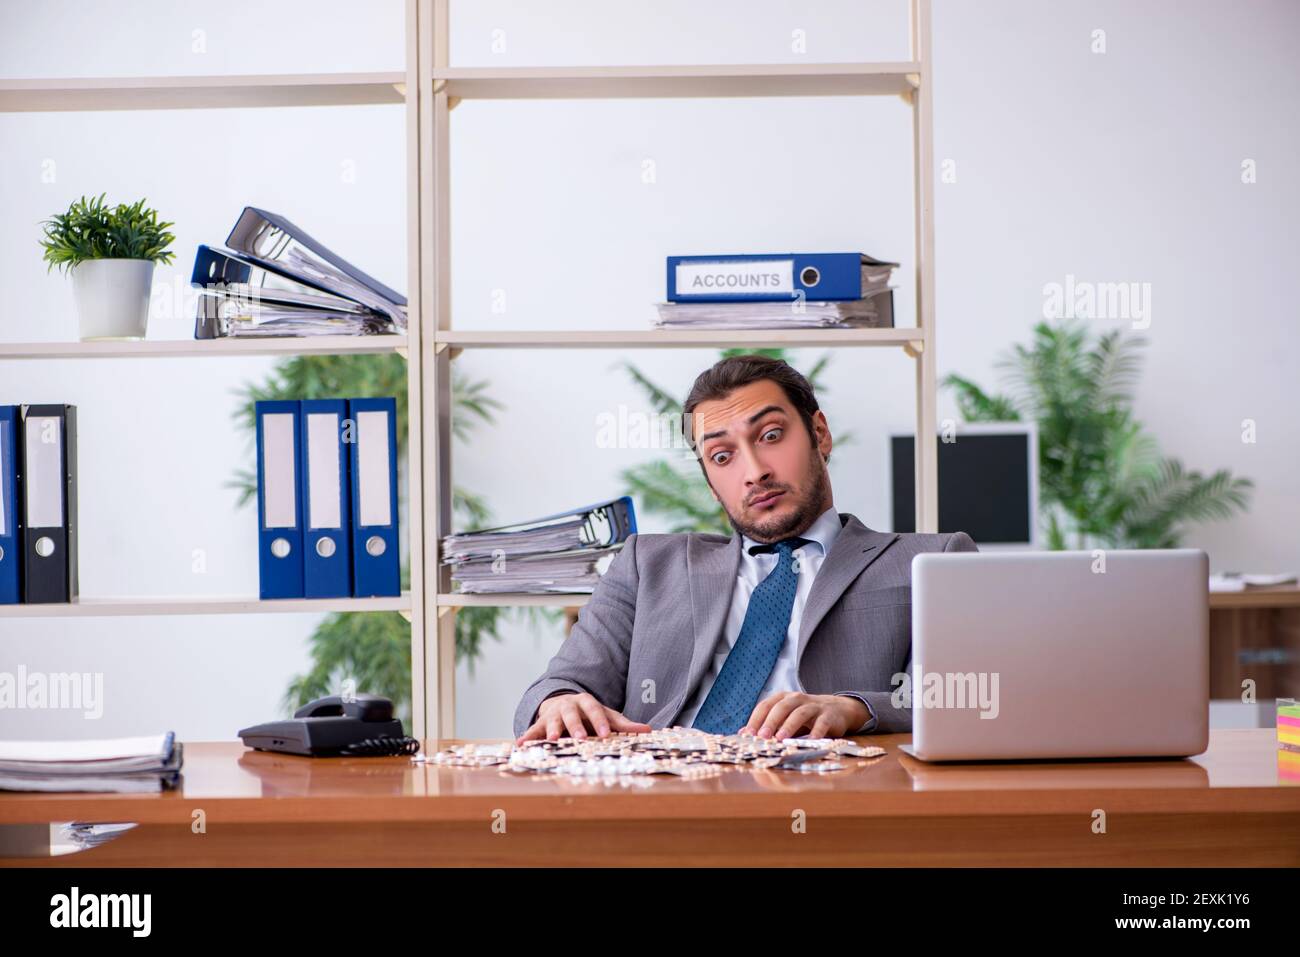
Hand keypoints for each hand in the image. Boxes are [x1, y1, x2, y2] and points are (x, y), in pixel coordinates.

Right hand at [515, 692, 651, 743]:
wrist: (563, 703)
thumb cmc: (589, 714)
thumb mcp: (606, 715)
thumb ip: (624, 724)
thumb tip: (648, 729)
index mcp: (587, 703)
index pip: (595, 711)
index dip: (600, 722)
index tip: (605, 735)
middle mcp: (569, 706)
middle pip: (573, 715)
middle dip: (576, 726)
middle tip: (580, 738)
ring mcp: (554, 714)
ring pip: (553, 720)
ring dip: (552, 729)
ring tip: (553, 739)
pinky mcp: (541, 723)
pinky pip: (533, 730)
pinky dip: (527, 737)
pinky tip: (520, 745)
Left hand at [740, 692, 868, 739]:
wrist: (837, 709)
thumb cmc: (805, 716)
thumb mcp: (785, 717)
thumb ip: (766, 724)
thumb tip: (742, 734)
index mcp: (783, 698)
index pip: (765, 706)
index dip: (756, 719)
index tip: (747, 734)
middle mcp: (797, 699)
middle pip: (781, 707)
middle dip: (770, 722)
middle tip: (762, 736)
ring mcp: (813, 706)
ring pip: (799, 713)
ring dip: (789, 726)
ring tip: (781, 739)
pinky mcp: (829, 716)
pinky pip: (822, 723)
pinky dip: (816, 732)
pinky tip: (810, 741)